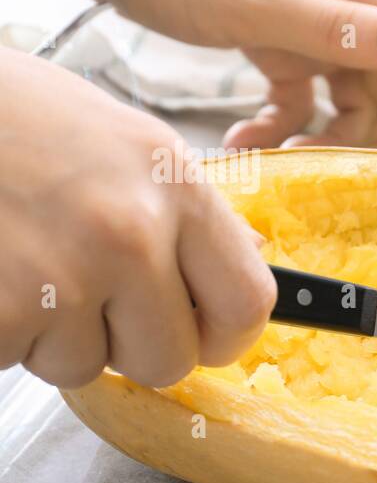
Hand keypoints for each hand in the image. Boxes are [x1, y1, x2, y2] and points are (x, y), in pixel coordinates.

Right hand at [0, 50, 275, 387]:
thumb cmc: (10, 115)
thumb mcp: (122, 140)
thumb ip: (182, 211)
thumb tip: (246, 260)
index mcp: (173, 186)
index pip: (246, 304)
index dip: (223, 336)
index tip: (202, 335)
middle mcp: (127, 233)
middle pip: (168, 359)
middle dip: (126, 343)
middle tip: (83, 294)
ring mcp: (59, 278)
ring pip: (83, 366)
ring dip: (50, 334)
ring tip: (19, 260)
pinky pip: (15, 358)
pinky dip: (0, 332)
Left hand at [2, 0, 376, 150]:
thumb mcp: (259, 4)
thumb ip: (341, 31)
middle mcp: (346, 10)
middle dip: (372, 141)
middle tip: (330, 178)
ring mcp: (313, 30)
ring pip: (350, 105)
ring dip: (326, 144)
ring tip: (284, 167)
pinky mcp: (279, 47)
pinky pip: (301, 104)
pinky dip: (281, 131)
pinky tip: (245, 145)